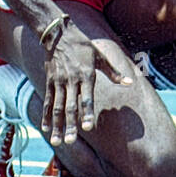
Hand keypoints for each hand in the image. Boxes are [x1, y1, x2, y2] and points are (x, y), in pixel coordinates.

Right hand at [41, 21, 133, 146]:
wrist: (58, 34)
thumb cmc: (83, 46)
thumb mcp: (100, 56)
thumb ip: (114, 72)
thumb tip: (129, 83)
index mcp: (86, 75)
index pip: (87, 98)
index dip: (87, 112)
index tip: (87, 127)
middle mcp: (71, 80)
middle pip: (70, 106)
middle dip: (70, 125)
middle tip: (70, 141)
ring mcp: (59, 82)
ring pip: (57, 108)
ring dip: (57, 125)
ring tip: (56, 141)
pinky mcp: (49, 82)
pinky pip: (48, 102)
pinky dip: (46, 116)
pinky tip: (46, 128)